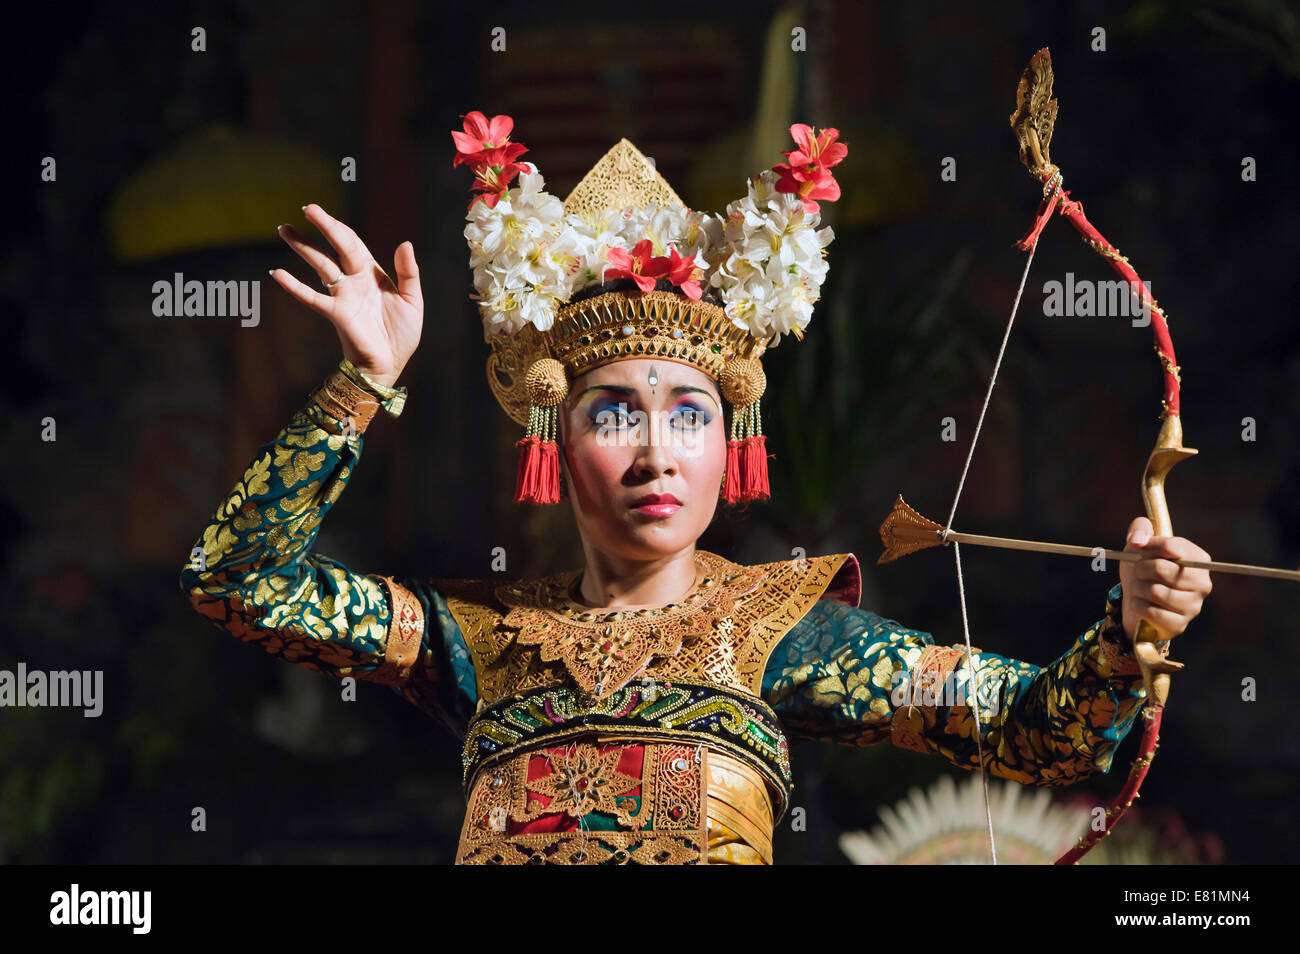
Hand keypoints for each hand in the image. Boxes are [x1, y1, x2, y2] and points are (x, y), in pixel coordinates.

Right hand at [269, 204, 422, 388]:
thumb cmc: (402, 334)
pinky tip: (277, 274)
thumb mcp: (412, 300)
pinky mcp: (336, 314)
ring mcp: (343, 296)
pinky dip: (295, 287)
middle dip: (323, 227)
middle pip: (336, 247)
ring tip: (284, 229)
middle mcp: (354, 280)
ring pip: (320, 265)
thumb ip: (409, 272)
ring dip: (303, 247)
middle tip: (307, 208)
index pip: (353, 243)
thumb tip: (405, 243)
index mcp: (372, 273)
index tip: (321, 212)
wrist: (390, 364)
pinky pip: (312, 298)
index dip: (339, 227)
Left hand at [1118, 516, 1212, 642]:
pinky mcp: (1179, 624)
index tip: (1138, 550)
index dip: (1147, 547)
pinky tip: (1141, 603)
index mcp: (1198, 559)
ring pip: (1154, 591)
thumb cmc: (1142, 569)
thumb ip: (1140, 530)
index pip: (1170, 546)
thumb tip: (1137, 539)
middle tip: (1138, 571)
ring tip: (1139, 587)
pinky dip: (1137, 605)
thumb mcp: (1139, 546)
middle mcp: (1202, 583)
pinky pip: (1149, 611)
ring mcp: (1193, 606)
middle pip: (1160, 568)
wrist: (1137, 600)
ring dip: (1137, 588)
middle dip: (1139, 568)